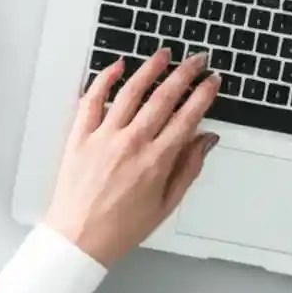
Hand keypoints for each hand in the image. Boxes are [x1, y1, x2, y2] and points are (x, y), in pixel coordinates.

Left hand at [44, 50, 220, 266]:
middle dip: (185, 74)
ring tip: (163, 54)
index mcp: (156, 160)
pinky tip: (117, 66)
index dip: (203, 94)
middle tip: (196, 60)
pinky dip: (105, 79)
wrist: (79, 238)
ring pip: (131, 91)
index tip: (212, 81)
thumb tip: (206, 140)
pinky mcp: (80, 136)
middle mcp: (132, 143)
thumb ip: (189, 168)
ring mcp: (104, 137)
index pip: (187, 116)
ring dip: (150, 68)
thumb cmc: (121, 227)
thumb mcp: (166, 204)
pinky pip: (92, 100)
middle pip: (164, 97)